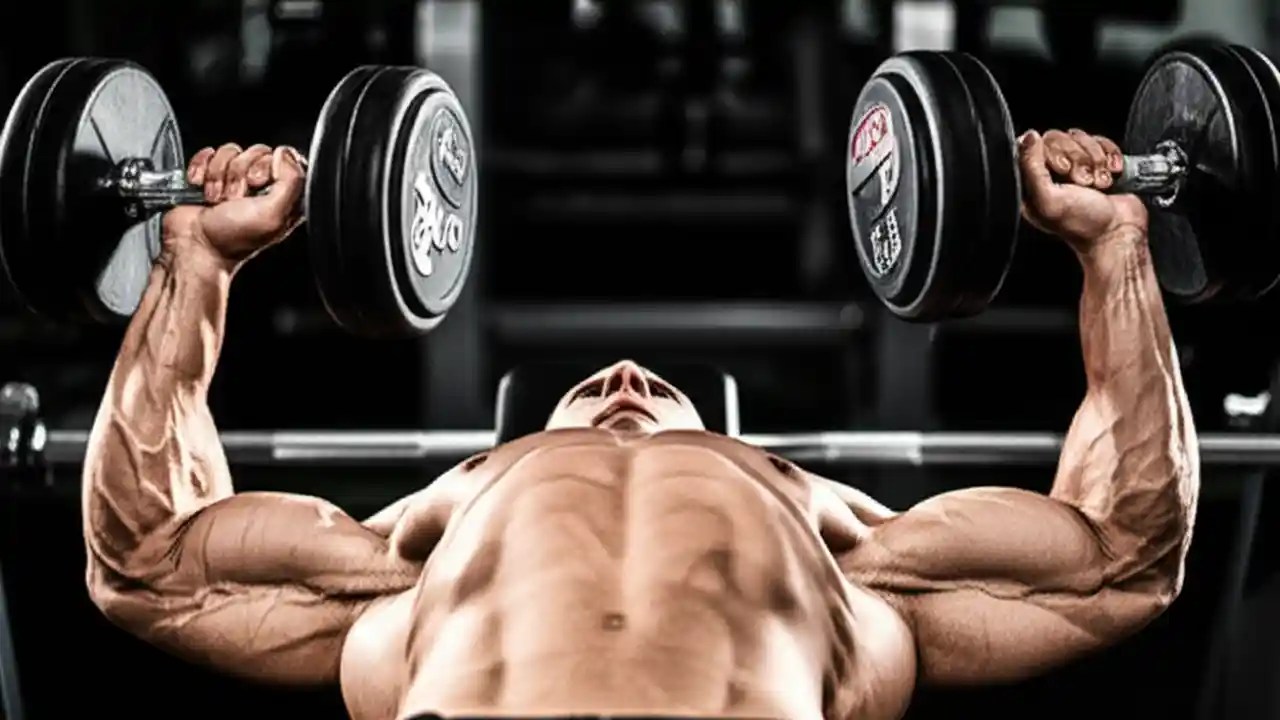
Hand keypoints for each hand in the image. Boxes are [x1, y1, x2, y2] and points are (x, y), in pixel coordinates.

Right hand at [161, 143, 305, 265]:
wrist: (193, 245)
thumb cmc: (232, 239)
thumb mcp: (274, 214)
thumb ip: (291, 181)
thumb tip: (285, 153)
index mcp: (284, 197)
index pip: (285, 158)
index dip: (267, 167)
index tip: (257, 185)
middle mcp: (262, 187)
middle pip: (256, 152)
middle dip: (239, 175)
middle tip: (235, 200)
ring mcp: (234, 180)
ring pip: (231, 152)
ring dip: (218, 177)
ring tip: (217, 201)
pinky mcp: (210, 175)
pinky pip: (208, 154)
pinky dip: (201, 171)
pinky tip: (202, 190)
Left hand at [1018, 129, 1147, 252]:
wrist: (1120, 232)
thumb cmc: (1084, 225)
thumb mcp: (1048, 200)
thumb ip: (1031, 168)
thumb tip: (1028, 137)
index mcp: (1031, 184)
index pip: (1031, 145)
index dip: (1052, 153)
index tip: (1063, 171)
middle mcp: (1050, 173)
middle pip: (1057, 137)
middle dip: (1078, 158)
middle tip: (1083, 182)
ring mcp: (1075, 166)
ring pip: (1080, 137)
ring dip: (1095, 159)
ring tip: (1098, 183)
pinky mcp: (1097, 162)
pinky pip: (1100, 141)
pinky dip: (1110, 155)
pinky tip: (1110, 174)